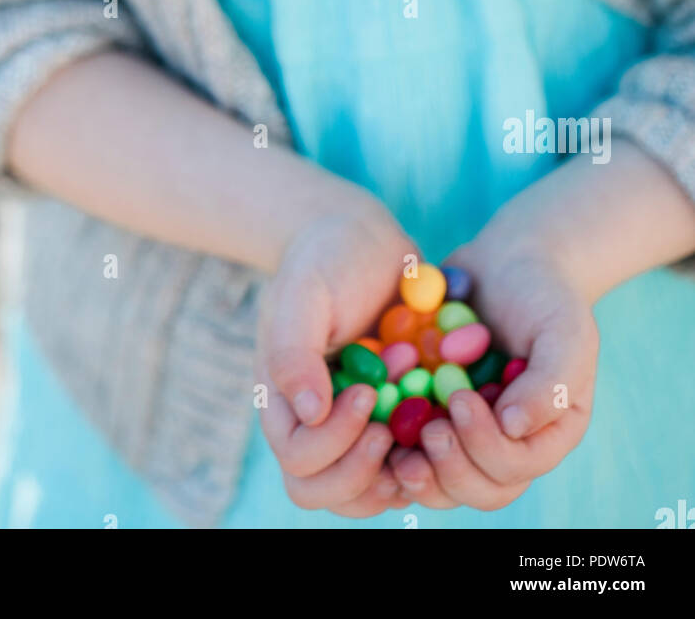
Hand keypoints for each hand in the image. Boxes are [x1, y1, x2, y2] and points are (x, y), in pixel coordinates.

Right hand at [254, 199, 418, 516]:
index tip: (367, 395)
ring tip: (424, 433)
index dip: (334, 445)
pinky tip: (445, 420)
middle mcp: (317, 424)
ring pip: (370, 492)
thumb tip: (310, 414)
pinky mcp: (396, 416)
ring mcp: (357, 426)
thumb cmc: (324, 259)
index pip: (299, 464)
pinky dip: (429, 455)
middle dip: (363, 475)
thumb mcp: (301, 292)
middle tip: (393, 432)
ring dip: (400, 475)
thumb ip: (294, 350)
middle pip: (326, 493)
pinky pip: (410, 462)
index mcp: (286, 402)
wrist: (360, 238)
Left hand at [389, 233, 598, 510]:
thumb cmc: (545, 293)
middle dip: (450, 470)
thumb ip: (549, 381)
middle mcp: (508, 442)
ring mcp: (468, 431)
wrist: (510, 260)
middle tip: (427, 431)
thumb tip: (512, 428)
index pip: (515, 468)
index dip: (484, 447)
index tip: (459, 401)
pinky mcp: (434, 412)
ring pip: (442, 481)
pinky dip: (391, 446)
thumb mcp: (564, 330)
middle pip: (479, 488)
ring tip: (394, 445)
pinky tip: (372, 427)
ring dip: (418, 473)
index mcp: (545, 433)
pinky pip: (411, 447)